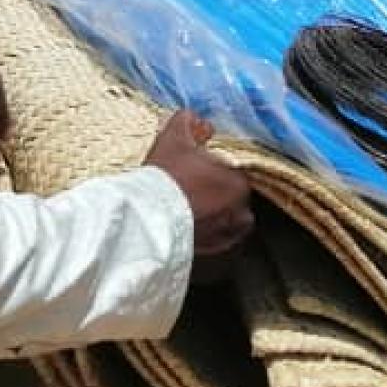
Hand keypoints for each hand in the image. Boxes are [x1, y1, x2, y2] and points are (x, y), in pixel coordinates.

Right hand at [144, 111, 254, 283]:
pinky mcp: (217, 268)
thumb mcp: (173, 139)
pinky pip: (216, 254)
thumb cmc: (163, 181)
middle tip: (188, 200)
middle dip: (215, 203)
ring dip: (212, 226)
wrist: (145, 226)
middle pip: (231, 205)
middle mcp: (242, 217)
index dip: (213, 177)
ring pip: (226, 231)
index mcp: (238, 184)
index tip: (195, 180)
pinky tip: (184, 240)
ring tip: (184, 222)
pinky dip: (205, 248)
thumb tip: (195, 119)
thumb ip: (187, 122)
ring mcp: (230, 245)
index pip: (233, 177)